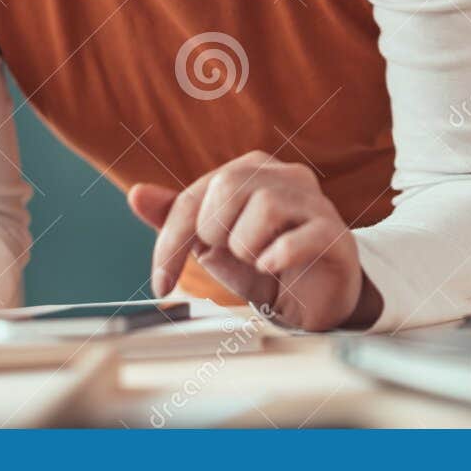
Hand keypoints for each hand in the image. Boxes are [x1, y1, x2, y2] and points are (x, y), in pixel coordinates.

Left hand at [126, 151, 381, 331]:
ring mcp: (314, 201)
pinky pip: (300, 237)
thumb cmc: (264, 265)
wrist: (316, 299)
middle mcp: (284, 175)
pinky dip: (277, 258)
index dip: (170, 242)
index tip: (160, 284)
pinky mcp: (335, 234)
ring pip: (263, 208)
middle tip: (231, 255)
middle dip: (215, 234)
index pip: (195, 195)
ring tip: (260, 260)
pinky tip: (274, 267)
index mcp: (250, 171)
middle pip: (227, 187)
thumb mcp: (214, 246)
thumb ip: (177, 220)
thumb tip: (135, 193)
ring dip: (248, 248)